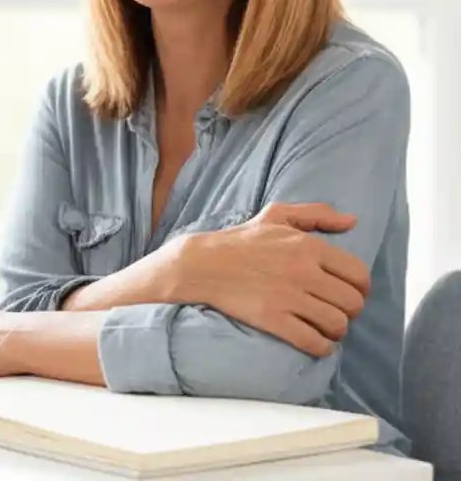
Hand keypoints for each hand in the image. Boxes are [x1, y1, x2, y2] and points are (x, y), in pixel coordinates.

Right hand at [166, 202, 369, 356]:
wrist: (201, 264)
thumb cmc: (240, 240)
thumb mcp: (276, 215)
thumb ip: (317, 213)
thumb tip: (353, 221)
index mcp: (308, 246)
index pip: (358, 274)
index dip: (360, 289)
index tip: (349, 293)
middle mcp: (303, 271)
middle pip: (352, 302)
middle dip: (350, 311)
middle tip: (336, 312)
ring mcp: (288, 297)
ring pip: (337, 324)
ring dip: (337, 331)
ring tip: (326, 328)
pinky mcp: (272, 319)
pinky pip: (313, 341)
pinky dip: (321, 347)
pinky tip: (316, 343)